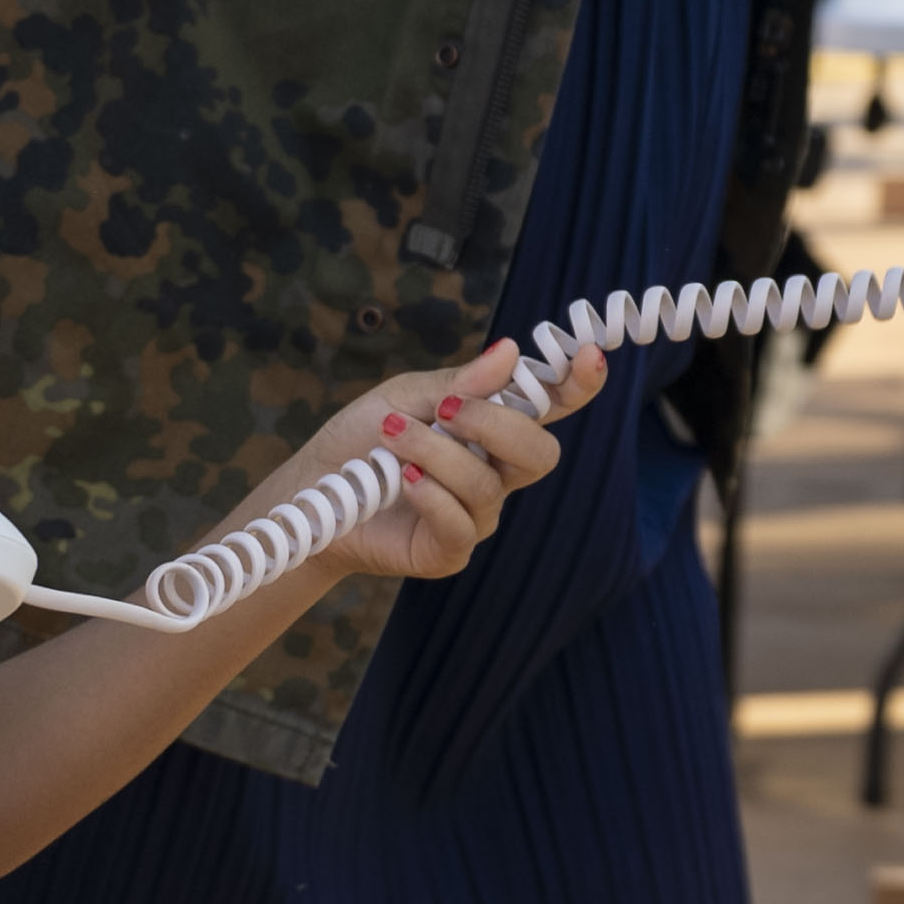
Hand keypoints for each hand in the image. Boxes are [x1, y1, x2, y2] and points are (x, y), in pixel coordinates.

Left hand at [215, 344, 591, 590]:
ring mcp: (477, 515)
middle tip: (445, 408)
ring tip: (391, 437)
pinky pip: (461, 524)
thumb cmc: (362, 439)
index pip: (552, 407)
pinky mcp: (449, 551)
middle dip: (496, 425)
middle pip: (540, 454)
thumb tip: (510, 352)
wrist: (312, 491)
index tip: (590, 356)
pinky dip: (431, 495)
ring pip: (489, 485)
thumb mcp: (405, 395)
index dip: (579, 385)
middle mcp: (496, 473)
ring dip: (437, 453)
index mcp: (494, 428)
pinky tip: (402, 480)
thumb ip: (459, 382)